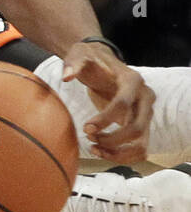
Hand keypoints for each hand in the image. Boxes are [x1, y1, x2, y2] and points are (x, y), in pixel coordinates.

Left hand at [61, 40, 153, 161]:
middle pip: (137, 128)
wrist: (102, 64)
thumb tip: (66, 76)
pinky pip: (138, 147)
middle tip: (89, 137)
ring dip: (118, 152)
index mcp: (133, 81)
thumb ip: (73, 64)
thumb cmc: (90, 60)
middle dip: (112, 139)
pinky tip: (101, 151)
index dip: (104, 119)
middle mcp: (145, 98)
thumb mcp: (80, 56)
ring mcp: (145, 113)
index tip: (85, 127)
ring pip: (141, 143)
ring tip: (94, 149)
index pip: (122, 104)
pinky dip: (122, 155)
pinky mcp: (140, 124)